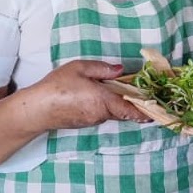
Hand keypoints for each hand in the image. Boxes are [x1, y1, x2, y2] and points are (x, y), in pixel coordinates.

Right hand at [20, 60, 149, 131]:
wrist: (37, 109)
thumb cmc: (57, 86)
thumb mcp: (80, 68)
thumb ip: (102, 69)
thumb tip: (120, 70)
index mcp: (103, 101)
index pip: (130, 109)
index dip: (144, 111)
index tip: (155, 112)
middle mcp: (101, 114)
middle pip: (122, 110)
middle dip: (129, 103)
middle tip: (135, 91)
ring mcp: (93, 121)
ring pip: (111, 112)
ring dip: (114, 103)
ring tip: (108, 89)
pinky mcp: (84, 123)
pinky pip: (100, 114)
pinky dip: (102, 107)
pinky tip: (92, 96)